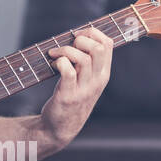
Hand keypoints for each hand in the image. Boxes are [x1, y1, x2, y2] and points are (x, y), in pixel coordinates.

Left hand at [39, 26, 112, 147]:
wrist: (60, 128)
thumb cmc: (71, 98)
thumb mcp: (86, 80)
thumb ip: (87, 61)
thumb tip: (77, 36)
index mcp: (103, 74)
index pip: (108, 44)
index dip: (92, 33)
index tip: (77, 35)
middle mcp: (97, 81)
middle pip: (99, 48)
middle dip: (81, 39)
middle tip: (67, 45)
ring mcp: (84, 89)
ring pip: (83, 58)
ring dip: (65, 51)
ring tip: (55, 55)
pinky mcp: (69, 96)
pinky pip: (68, 72)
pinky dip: (59, 63)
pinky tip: (53, 65)